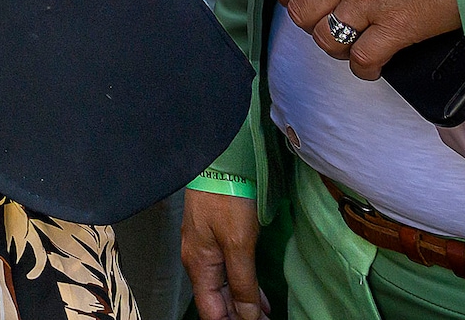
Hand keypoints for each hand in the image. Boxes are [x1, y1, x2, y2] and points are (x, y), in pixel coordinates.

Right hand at [184, 188, 263, 319]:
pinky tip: (258, 296)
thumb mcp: (238, 244)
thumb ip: (242, 282)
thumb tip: (248, 315)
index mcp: (199, 266)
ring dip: (243, 304)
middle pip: (216, 301)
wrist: (217, 161)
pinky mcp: (215, 237)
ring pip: (223, 287)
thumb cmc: (225, 199)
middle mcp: (198, 260)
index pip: (211, 311)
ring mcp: (206, 248)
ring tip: (265, 317)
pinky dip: (243, 287)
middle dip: (239, 316)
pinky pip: (228, 271)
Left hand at [273, 0, 458, 74]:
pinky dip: (363, 67)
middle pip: (300, 11)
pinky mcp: (396, 28)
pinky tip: (370, 67)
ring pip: (325, 38)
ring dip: (333, 45)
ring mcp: (367, 2)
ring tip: (348, 44)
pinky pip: (363, 58)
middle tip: (326, 22)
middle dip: (309, 21)